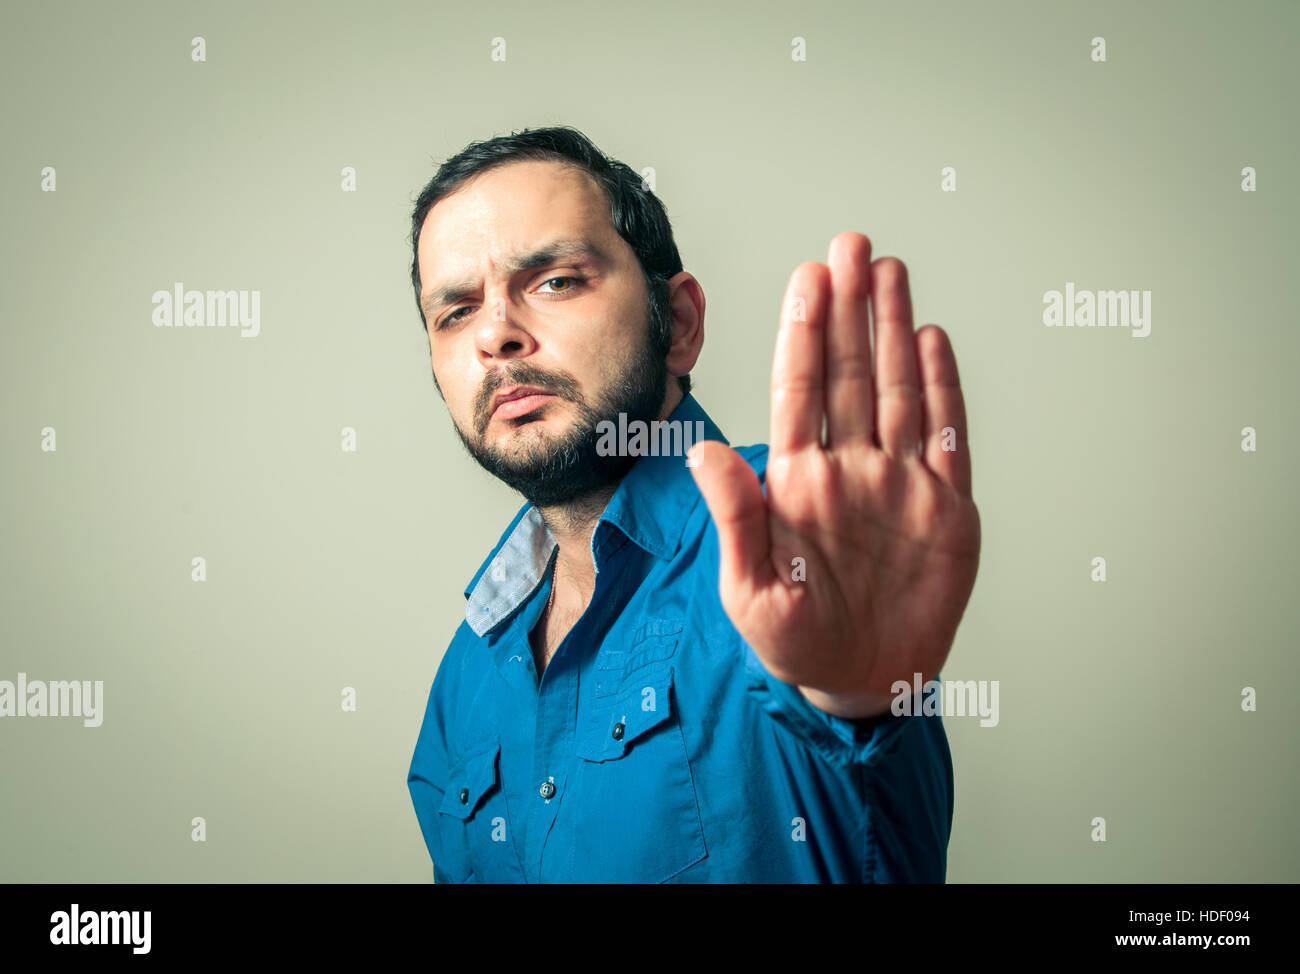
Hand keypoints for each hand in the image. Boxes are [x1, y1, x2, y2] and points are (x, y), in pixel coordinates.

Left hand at [688, 232, 980, 717]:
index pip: (798, 392)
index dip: (804, 333)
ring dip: (893, 330)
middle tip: (852, 245)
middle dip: (851, 308)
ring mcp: (898, 482)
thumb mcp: (750, 588)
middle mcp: (848, 468)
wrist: (860, 680)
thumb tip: (704, 454)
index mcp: (796, 482)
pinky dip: (941, 388)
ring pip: (896, 390)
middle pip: (848, 374)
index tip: (809, 278)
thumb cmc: (794, 641)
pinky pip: (945, 435)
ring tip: (891, 271)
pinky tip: (930, 340)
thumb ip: (735, 518)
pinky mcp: (945, 507)